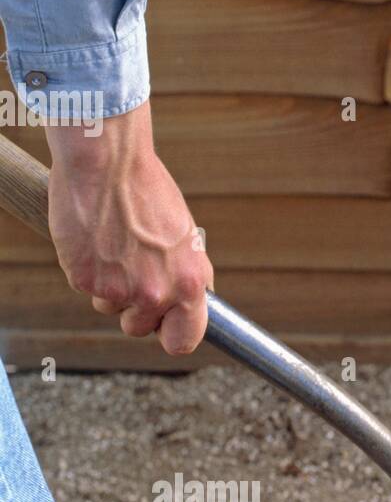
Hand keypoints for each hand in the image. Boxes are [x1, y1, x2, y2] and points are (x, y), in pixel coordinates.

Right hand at [46, 103, 212, 354]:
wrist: (107, 159)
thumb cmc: (148, 192)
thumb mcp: (186, 238)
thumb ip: (188, 276)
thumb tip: (195, 303)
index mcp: (189, 285)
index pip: (183, 341)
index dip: (172, 336)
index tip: (164, 328)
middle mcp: (156, 293)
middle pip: (139, 328)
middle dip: (134, 308)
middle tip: (130, 272)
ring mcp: (119, 290)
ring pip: (110, 308)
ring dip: (109, 287)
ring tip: (112, 246)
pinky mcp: (84, 279)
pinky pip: (86, 288)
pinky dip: (86, 267)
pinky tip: (93, 237)